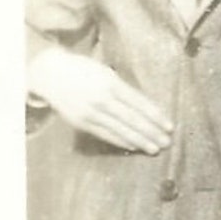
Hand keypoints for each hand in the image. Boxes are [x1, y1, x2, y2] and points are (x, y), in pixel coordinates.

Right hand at [27, 48, 172, 153]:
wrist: (51, 75)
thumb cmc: (84, 71)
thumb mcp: (106, 73)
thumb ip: (123, 88)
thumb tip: (146, 106)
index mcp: (111, 83)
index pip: (139, 103)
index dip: (156, 116)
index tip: (169, 126)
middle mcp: (102, 99)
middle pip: (132, 119)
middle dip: (152, 132)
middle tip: (166, 142)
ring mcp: (91, 113)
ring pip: (120, 130)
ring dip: (139, 141)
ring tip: (154, 148)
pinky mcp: (82, 123)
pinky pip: (105, 135)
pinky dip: (121, 141)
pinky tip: (133, 146)